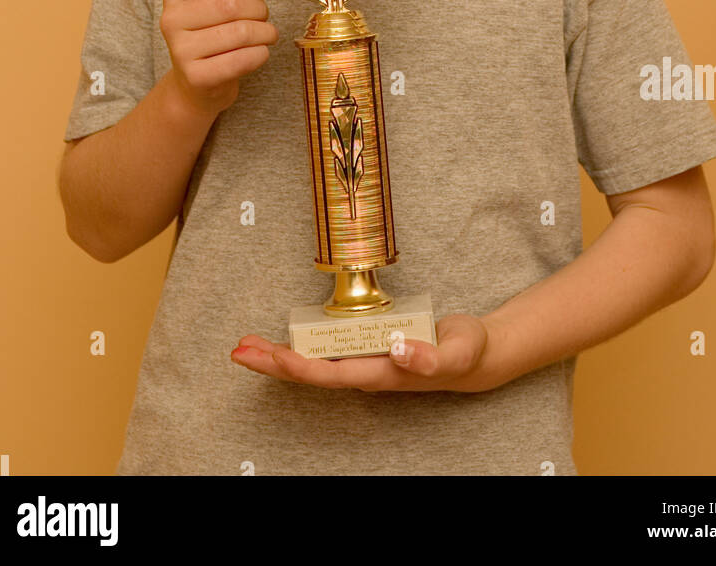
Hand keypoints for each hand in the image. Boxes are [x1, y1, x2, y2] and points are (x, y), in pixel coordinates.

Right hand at [160, 0, 276, 115]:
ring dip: (265, 32)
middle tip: (264, 16)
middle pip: (229, 4)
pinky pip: (242, 59)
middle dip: (259, 9)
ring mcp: (180, 50)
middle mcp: (171, 20)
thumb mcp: (222, 1)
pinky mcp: (196, 76)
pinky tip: (259, 52)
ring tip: (265, 34)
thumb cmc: (213, 33)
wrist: (197, 83)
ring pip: (241, 32)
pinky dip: (261, 54)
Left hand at [230, 314, 506, 392]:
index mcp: (383, 373)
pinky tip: (282, 341)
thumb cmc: (466, 352)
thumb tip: (398, 350)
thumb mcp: (458, 350)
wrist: (477, 356)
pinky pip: (325, 351)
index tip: (273, 358)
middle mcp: (368, 372)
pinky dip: (299, 345)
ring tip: (247, 346)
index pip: (332, 374)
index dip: (300, 367)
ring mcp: (366, 363)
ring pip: (314, 363)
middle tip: (239, 351)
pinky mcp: (368, 350)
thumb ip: (431, 356)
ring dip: (279, 356)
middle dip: (274, 363)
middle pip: (312, 373)